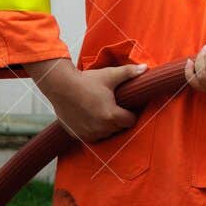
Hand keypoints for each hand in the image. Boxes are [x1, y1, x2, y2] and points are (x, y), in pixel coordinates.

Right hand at [25, 57, 142, 142]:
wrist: (59, 85)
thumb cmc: (86, 81)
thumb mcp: (110, 75)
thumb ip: (129, 73)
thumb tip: (146, 67)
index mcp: (111, 115)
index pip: (131, 121)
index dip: (130, 113)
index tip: (125, 106)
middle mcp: (101, 128)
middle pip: (119, 128)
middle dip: (119, 119)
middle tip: (113, 107)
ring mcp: (88, 133)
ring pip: (106, 134)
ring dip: (107, 126)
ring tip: (101, 112)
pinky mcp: (78, 135)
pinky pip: (93, 137)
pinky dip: (94, 130)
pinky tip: (91, 118)